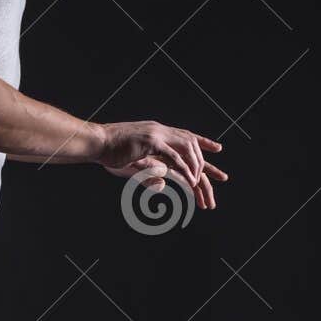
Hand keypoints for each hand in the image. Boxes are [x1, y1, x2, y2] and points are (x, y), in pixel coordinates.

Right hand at [96, 121, 228, 209]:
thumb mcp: (134, 167)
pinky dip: (184, 170)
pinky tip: (191, 182)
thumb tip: (162, 184)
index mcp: (159, 134)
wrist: (98, 142)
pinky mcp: (152, 143)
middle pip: (193, 146)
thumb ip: (150, 175)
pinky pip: (175, 157)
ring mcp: (158, 136)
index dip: (204, 143)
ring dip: (198, 170)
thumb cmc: (112, 153)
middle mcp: (162, 132)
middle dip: (209, 164)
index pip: (187, 137)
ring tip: (202, 188)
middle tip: (223, 178)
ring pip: (188, 151)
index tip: (219, 148)